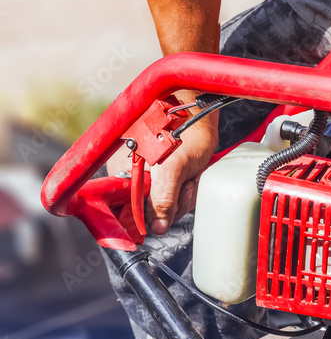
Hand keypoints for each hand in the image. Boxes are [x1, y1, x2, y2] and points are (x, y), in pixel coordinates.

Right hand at [107, 110, 217, 234]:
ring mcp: (151, 176)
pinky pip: (177, 197)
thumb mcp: (174, 166)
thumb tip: (156, 228)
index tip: (150, 227)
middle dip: (172, 203)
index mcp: (122, 169)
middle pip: (149, 210)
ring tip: (191, 174)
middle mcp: (133, 174)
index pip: (120, 207)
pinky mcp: (168, 177)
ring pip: (167, 205)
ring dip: (184, 194)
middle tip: (185, 183)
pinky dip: (189, 189)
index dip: (137, 220)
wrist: (203, 110)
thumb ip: (163, 199)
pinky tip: (194, 175)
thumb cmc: (186, 129)